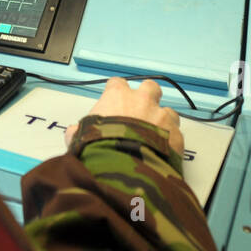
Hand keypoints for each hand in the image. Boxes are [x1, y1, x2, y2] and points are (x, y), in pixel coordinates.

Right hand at [64, 78, 183, 154]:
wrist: (124, 167)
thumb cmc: (100, 147)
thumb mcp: (79, 138)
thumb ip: (78, 131)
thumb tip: (73, 133)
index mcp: (118, 96)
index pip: (117, 84)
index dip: (116, 93)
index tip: (114, 102)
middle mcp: (143, 101)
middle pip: (150, 88)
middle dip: (148, 97)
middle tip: (141, 112)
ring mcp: (163, 117)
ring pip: (168, 112)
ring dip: (162, 121)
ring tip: (154, 137)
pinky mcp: (176, 137)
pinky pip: (177, 135)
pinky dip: (171, 142)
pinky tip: (163, 153)